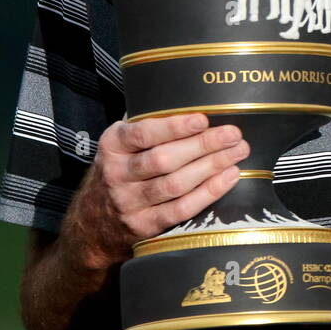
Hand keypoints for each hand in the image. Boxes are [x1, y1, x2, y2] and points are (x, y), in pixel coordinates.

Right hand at [61, 113, 250, 270]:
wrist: (93, 224)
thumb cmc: (120, 170)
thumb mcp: (120, 145)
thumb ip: (147, 127)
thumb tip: (195, 103)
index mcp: (112, 146)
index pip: (143, 134)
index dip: (174, 127)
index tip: (203, 119)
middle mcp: (118, 174)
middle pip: (164, 160)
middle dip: (203, 145)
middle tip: (233, 134)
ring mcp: (130, 203)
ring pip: (175, 185)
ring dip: (211, 167)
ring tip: (237, 152)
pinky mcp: (145, 226)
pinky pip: (181, 209)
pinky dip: (208, 193)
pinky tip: (228, 177)